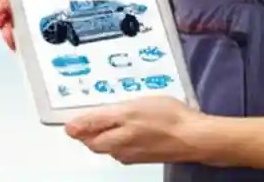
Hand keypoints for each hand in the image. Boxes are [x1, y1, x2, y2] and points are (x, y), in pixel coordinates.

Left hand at [65, 96, 209, 165]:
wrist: (194, 138)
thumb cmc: (171, 116)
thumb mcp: (136, 104)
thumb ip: (107, 114)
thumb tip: (81, 122)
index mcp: (121, 121)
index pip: (89, 126)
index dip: (76, 125)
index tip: (69, 124)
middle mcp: (122, 141)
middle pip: (95, 142)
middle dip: (87, 134)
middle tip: (85, 123)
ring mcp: (131, 152)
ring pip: (106, 148)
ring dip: (101, 139)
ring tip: (107, 126)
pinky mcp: (140, 158)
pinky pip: (119, 153)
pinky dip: (115, 145)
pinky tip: (124, 135)